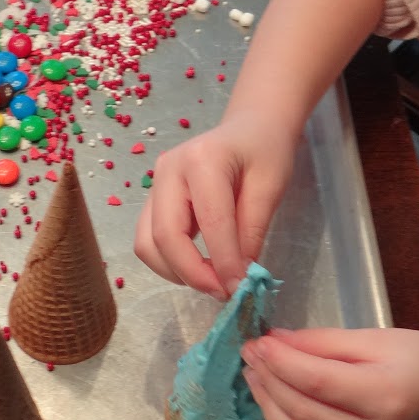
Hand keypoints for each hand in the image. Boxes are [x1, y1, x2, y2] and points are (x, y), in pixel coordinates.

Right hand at [134, 116, 294, 298]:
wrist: (250, 127)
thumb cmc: (266, 151)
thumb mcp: (271, 187)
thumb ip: (252, 231)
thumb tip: (237, 278)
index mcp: (202, 159)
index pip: (209, 222)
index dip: (223, 263)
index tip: (240, 289)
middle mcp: (168, 170)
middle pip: (165, 236)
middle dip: (193, 273)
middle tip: (223, 292)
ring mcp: (155, 183)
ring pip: (147, 243)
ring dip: (176, 272)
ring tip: (212, 281)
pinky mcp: (152, 198)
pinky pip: (148, 239)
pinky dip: (169, 262)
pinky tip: (198, 267)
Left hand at [240, 327, 418, 419]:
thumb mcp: (378, 339)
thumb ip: (325, 343)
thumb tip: (275, 341)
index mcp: (386, 397)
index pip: (316, 382)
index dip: (279, 362)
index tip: (257, 341)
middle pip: (304, 412)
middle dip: (269, 381)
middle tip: (250, 354)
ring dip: (270, 406)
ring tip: (256, 376)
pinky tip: (276, 401)